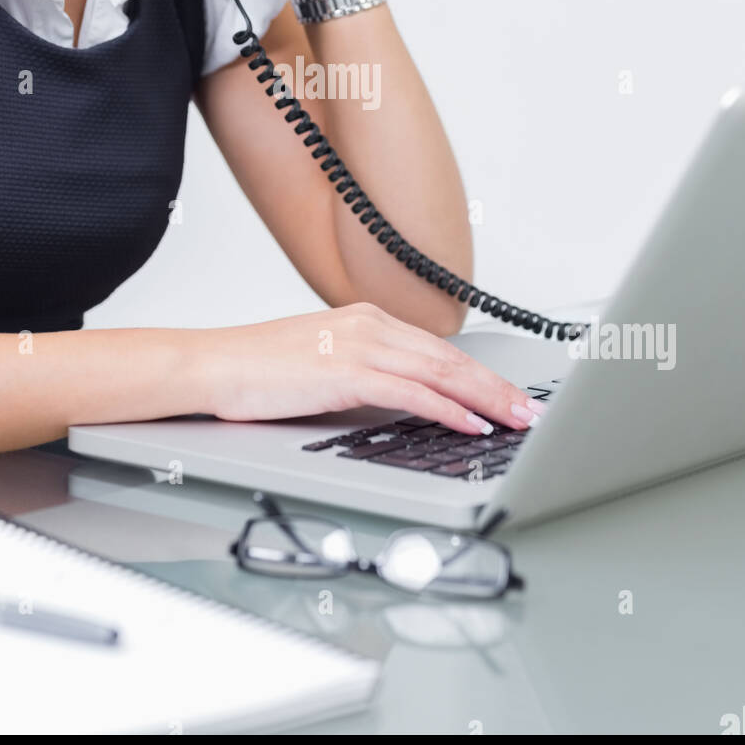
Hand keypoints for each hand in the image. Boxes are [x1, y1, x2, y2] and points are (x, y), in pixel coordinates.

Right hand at [187, 302, 546, 432]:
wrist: (214, 364)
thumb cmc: (259, 370)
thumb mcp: (323, 363)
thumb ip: (367, 374)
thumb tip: (407, 401)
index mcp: (366, 319)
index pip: (439, 349)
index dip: (481, 374)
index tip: (510, 395)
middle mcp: (368, 325)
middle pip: (450, 358)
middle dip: (496, 387)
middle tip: (530, 411)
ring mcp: (357, 345)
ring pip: (440, 372)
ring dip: (485, 399)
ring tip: (515, 420)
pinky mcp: (344, 371)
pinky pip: (409, 391)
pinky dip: (446, 408)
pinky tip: (469, 424)